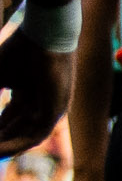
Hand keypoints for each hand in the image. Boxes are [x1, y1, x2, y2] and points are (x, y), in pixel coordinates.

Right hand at [0, 23, 62, 154]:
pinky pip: (36, 135)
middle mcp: (41, 104)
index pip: (8, 120)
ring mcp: (51, 109)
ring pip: (25, 136)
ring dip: (4, 145)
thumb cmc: (20, 50)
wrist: (45, 35)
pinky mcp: (57, 111)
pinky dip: (16, 143)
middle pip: (16, 130)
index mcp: (28, 95)